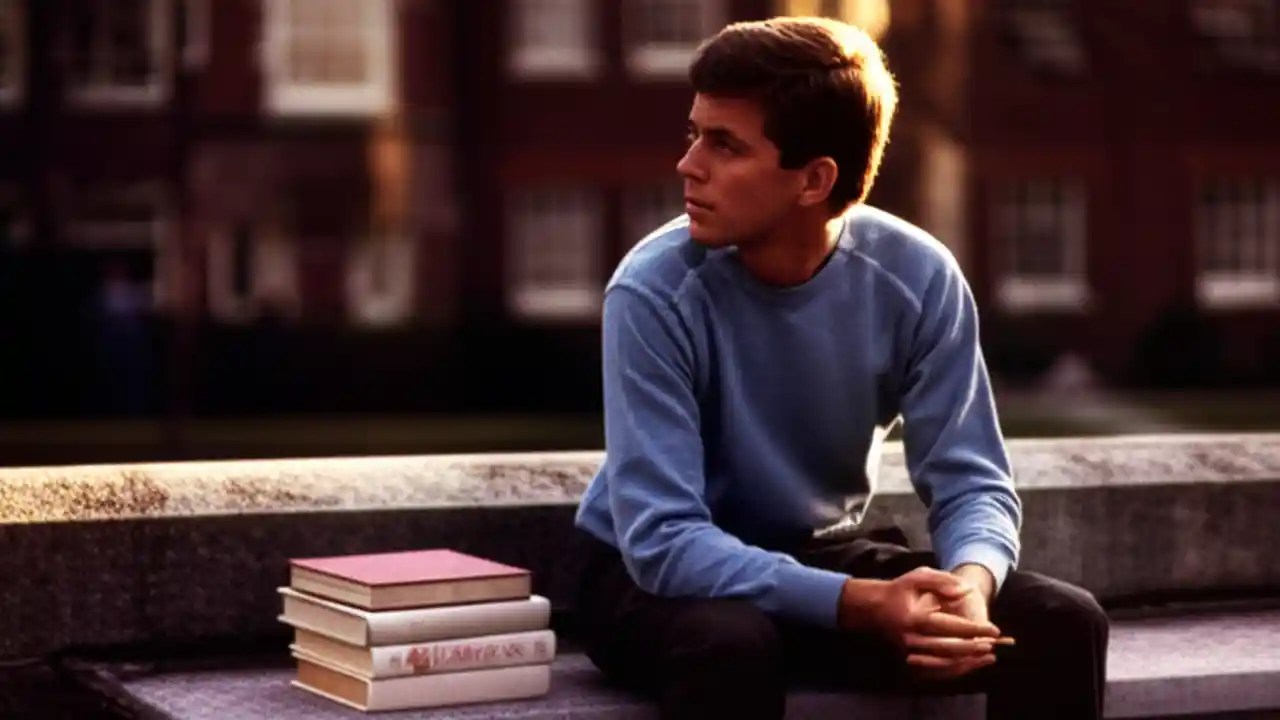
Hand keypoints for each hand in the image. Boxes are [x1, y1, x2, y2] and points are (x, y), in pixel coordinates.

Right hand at [837, 567, 999, 669]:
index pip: (951, 627)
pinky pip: (936, 672)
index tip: (994, 629)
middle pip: (950, 649)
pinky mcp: (909, 661)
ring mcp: (910, 653)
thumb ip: (942, 581)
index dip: (975, 629)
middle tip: (993, 644)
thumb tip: (965, 591)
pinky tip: (971, 665)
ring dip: (969, 662)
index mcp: (915, 618)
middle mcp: (912, 639)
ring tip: (989, 657)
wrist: (874, 608)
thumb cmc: (900, 590)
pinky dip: (956, 670)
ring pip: (944, 664)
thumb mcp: (919, 576)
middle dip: (974, 648)